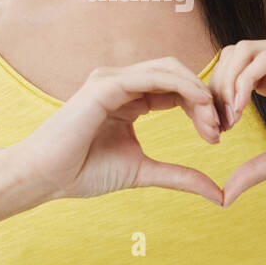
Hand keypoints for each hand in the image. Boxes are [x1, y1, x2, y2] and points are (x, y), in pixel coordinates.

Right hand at [16, 56, 224, 205]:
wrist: (46, 177)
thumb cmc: (84, 172)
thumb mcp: (144, 172)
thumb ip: (180, 176)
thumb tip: (219, 195)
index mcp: (130, 98)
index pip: (176, 90)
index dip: (202, 107)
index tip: (218, 134)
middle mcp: (121, 82)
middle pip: (177, 75)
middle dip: (204, 98)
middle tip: (220, 128)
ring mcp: (112, 79)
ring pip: (168, 69)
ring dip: (197, 91)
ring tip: (212, 119)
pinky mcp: (105, 83)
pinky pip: (152, 75)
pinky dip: (181, 85)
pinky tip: (199, 103)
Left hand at [207, 39, 265, 206]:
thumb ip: (257, 169)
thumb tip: (225, 195)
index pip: (228, 74)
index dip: (214, 100)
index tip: (215, 134)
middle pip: (228, 59)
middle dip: (213, 91)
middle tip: (215, 127)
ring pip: (241, 52)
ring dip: (226, 83)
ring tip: (228, 117)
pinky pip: (264, 58)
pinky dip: (244, 81)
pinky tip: (241, 108)